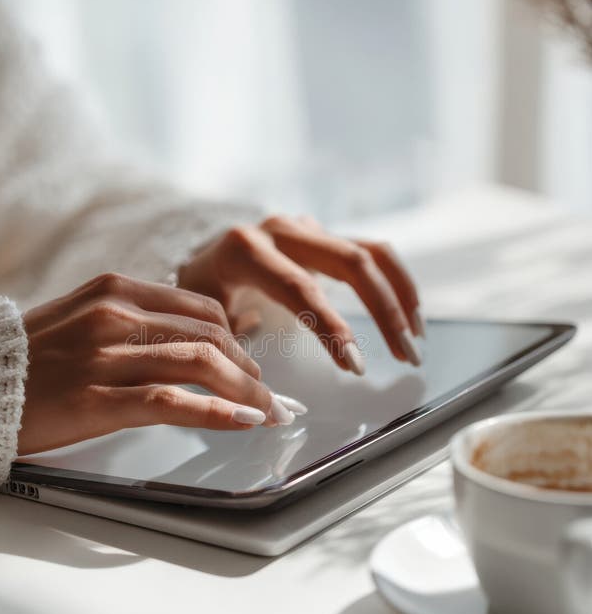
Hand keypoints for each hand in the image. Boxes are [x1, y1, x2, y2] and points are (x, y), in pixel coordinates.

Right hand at [18, 273, 298, 455]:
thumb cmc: (31, 358)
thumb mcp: (83, 318)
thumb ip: (135, 322)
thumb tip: (192, 343)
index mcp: (116, 289)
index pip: (202, 309)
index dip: (240, 341)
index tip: (253, 366)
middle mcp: (115, 315)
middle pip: (211, 336)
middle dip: (251, 369)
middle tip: (267, 396)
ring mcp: (106, 356)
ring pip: (200, 364)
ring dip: (246, 392)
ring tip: (266, 413)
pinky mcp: (96, 399)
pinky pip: (171, 402)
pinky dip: (215, 412)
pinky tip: (242, 422)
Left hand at [178, 215, 423, 372]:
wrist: (199, 253)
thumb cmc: (200, 290)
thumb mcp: (200, 314)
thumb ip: (227, 341)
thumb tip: (261, 384)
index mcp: (247, 249)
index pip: (300, 288)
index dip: (331, 328)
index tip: (354, 367)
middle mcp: (284, 230)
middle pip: (351, 262)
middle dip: (383, 311)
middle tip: (403, 355)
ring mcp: (309, 229)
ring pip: (371, 252)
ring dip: (400, 296)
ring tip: (414, 341)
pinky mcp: (326, 235)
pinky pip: (373, 252)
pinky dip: (397, 283)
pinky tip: (411, 315)